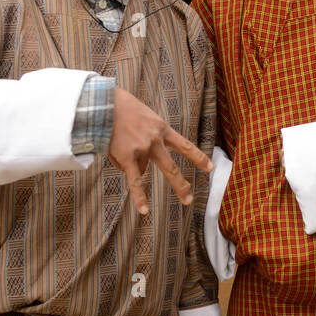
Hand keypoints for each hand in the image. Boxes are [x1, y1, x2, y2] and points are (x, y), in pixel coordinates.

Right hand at [108, 86, 211, 215]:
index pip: (185, 146)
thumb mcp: (145, 118)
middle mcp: (156, 141)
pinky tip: (144, 211)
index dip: (198, 158)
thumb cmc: (122, 108)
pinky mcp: (128, 157)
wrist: (104, 104)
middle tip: (188, 199)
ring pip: (140, 170)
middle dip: (180, 186)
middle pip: (171, 168)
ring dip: (127, 162)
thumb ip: (148, 139)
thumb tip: (139, 169)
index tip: (210, 168)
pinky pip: (135, 181)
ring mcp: (143, 149)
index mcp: (162, 129)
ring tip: (118, 148)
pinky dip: (139, 196)